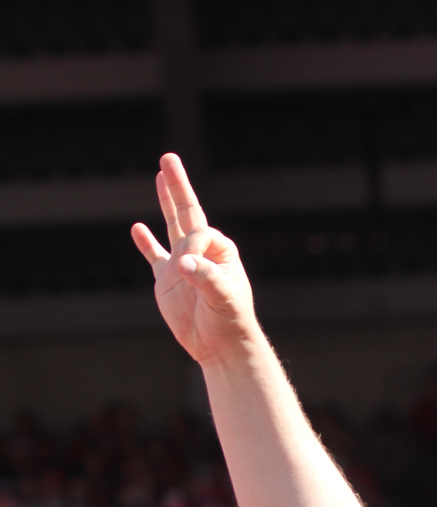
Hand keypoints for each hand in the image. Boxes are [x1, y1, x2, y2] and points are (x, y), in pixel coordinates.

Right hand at [131, 153, 260, 368]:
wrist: (220, 348)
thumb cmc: (230, 321)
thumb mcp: (223, 298)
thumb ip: (205, 278)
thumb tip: (182, 263)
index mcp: (220, 251)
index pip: (199, 232)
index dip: (192, 245)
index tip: (190, 268)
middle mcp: (201, 252)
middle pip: (187, 212)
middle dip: (178, 186)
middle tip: (169, 158)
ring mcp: (182, 265)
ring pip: (171, 227)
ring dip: (165, 202)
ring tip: (160, 176)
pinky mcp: (167, 281)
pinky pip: (154, 257)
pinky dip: (146, 243)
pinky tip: (137, 228)